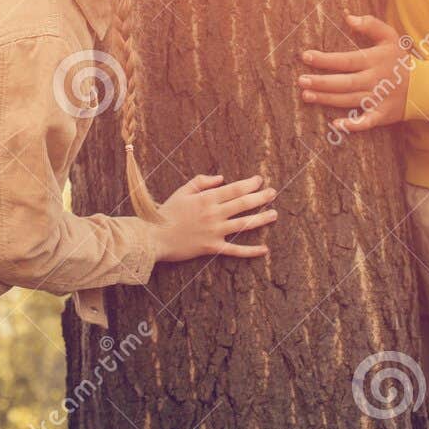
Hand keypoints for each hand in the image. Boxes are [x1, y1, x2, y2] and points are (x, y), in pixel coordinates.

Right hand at [151, 174, 276, 263]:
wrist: (154, 236)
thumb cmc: (167, 212)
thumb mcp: (182, 191)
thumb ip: (201, 181)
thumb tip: (222, 178)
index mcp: (207, 198)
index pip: (234, 189)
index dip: (249, 184)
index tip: (260, 180)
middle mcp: (214, 214)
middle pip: (243, 203)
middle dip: (260, 197)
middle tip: (274, 193)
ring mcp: (214, 231)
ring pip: (243, 224)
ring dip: (261, 219)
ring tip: (274, 214)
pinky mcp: (212, 247)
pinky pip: (235, 249)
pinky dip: (251, 250)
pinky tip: (264, 249)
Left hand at [298, 11, 411, 131]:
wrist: (423, 87)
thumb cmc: (399, 60)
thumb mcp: (390, 37)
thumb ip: (371, 25)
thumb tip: (348, 17)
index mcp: (374, 60)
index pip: (346, 60)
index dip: (325, 59)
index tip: (305, 56)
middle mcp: (374, 80)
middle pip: (344, 82)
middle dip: (321, 82)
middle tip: (301, 81)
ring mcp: (378, 99)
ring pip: (348, 100)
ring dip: (327, 99)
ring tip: (306, 96)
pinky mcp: (381, 115)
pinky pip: (366, 122)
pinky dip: (352, 125)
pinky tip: (335, 124)